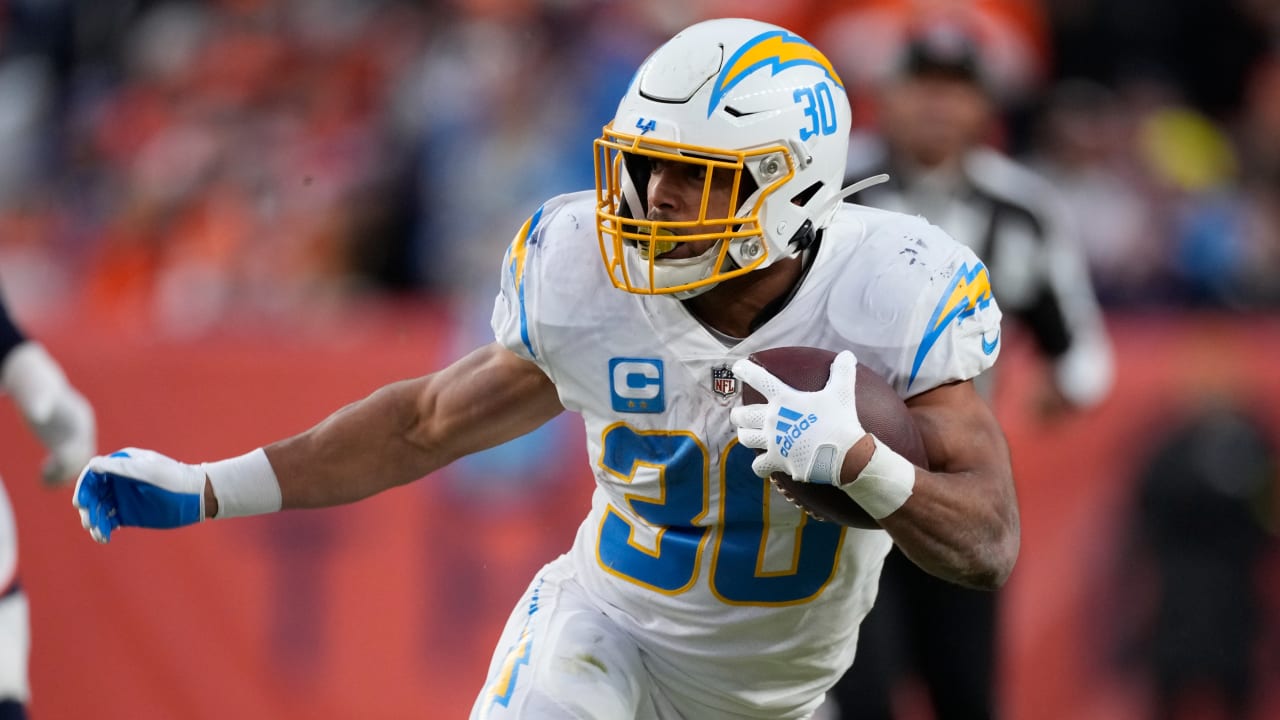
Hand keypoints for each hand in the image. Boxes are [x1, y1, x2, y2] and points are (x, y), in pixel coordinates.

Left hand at [33, 387, 95, 486]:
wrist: (37, 390)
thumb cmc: (35, 389)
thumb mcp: (36, 394)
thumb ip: (39, 402)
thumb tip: (38, 415)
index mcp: (80, 419)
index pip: (83, 444)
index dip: (71, 458)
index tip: (52, 466)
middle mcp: (83, 432)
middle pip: (84, 457)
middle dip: (67, 470)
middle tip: (46, 476)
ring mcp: (76, 440)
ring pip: (78, 466)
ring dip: (63, 477)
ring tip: (43, 480)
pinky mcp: (67, 447)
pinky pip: (69, 467)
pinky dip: (59, 476)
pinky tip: (43, 477)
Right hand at [73, 448, 206, 542]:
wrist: (196, 495)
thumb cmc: (174, 478)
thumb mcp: (148, 471)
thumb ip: (122, 468)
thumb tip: (92, 464)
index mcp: (120, 464)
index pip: (93, 475)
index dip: (84, 488)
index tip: (81, 503)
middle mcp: (117, 481)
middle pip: (92, 494)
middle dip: (88, 508)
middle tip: (89, 522)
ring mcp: (121, 498)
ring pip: (99, 510)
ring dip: (94, 521)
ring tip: (98, 533)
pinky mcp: (127, 514)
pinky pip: (109, 522)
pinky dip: (103, 529)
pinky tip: (104, 537)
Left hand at [729, 350, 866, 484]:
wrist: (844, 454)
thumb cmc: (841, 420)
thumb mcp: (842, 392)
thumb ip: (842, 372)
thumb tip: (847, 354)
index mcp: (784, 399)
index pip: (759, 379)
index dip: (746, 371)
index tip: (737, 367)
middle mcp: (773, 419)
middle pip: (742, 415)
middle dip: (738, 414)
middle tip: (739, 414)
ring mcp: (773, 441)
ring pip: (745, 438)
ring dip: (745, 435)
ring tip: (747, 434)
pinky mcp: (777, 461)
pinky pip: (758, 466)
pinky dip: (759, 466)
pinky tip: (762, 465)